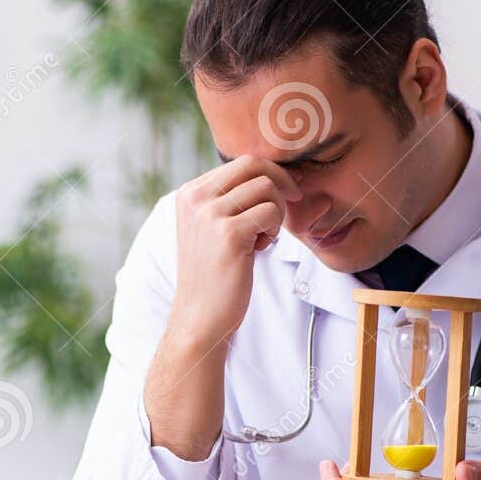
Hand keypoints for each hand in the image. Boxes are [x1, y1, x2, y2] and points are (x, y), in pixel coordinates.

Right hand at [143, 157, 300, 460]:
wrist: (199, 318)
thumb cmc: (214, 274)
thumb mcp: (211, 228)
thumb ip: (230, 200)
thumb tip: (273, 174)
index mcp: (190, 193)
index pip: (241, 161)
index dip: (270, 174)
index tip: (283, 195)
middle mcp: (196, 198)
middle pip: (255, 164)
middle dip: (281, 183)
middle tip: (290, 205)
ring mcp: (210, 214)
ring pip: (267, 188)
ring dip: (276, 212)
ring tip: (263, 237)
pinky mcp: (229, 234)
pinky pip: (271, 213)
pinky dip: (274, 230)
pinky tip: (260, 249)